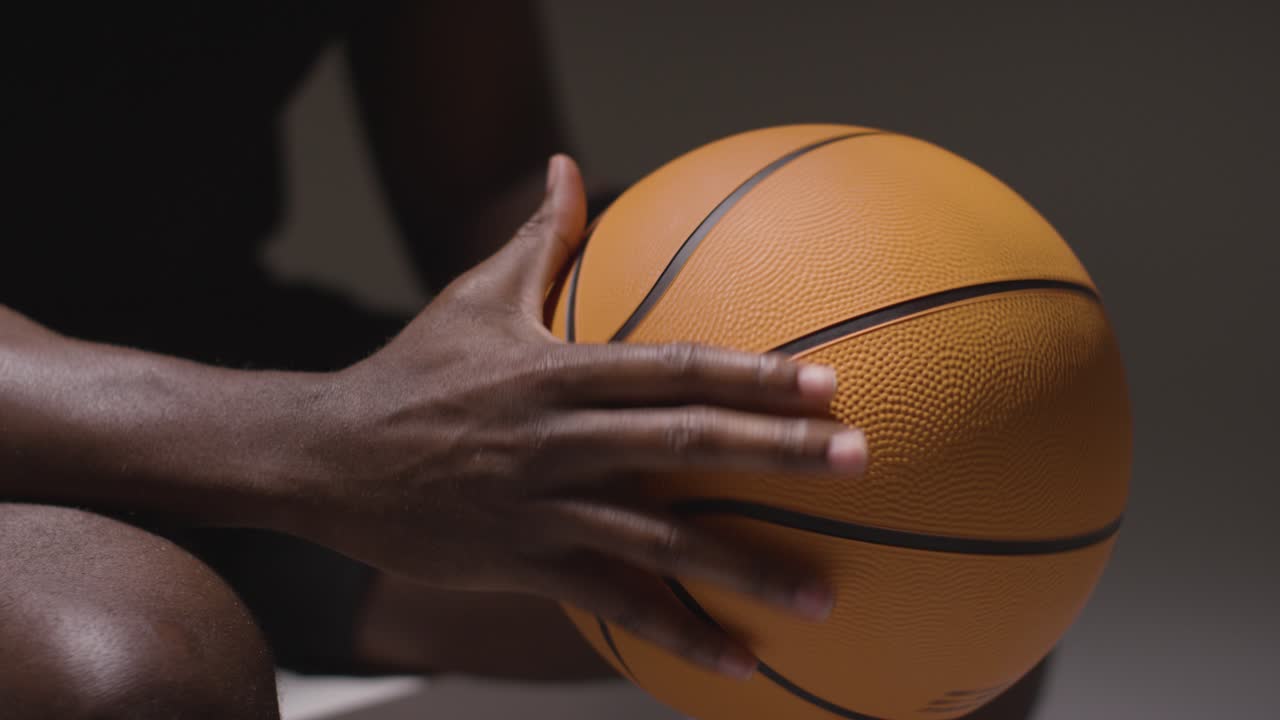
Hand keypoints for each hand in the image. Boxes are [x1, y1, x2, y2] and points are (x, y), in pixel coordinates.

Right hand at [299, 155, 867, 678]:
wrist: (324, 457)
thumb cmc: (411, 371)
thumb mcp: (474, 296)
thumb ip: (537, 239)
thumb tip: (566, 165)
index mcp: (556, 370)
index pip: (672, 368)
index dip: (752, 375)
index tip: (827, 382)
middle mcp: (558, 438)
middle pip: (683, 446)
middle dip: (776, 454)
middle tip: (859, 461)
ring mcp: (542, 507)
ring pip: (659, 541)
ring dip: (745, 566)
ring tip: (825, 593)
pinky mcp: (522, 564)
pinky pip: (613, 606)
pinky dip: (677, 633)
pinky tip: (739, 662)